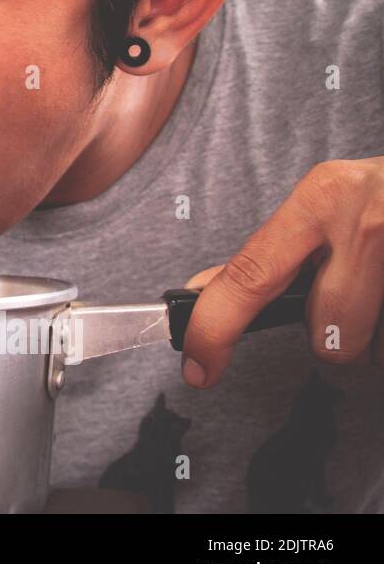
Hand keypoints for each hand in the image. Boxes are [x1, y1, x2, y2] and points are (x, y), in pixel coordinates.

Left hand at [180, 157, 383, 387]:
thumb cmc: (381, 197)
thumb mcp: (325, 206)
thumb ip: (268, 252)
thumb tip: (203, 291)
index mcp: (321, 198)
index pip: (250, 276)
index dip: (215, 328)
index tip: (199, 366)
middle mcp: (364, 221)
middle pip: (326, 332)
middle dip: (329, 334)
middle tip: (344, 303)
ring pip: (370, 347)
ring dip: (371, 336)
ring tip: (379, 292)